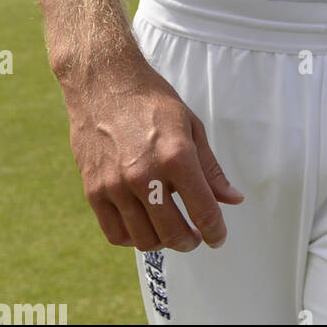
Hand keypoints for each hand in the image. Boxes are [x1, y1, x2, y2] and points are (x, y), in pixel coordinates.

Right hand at [61, 56, 243, 251]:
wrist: (105, 83)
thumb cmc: (152, 102)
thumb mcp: (192, 127)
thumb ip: (211, 169)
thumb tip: (233, 199)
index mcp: (176, 156)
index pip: (203, 211)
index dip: (215, 232)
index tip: (218, 238)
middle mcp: (145, 175)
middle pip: (172, 233)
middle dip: (190, 242)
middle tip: (195, 238)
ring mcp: (116, 186)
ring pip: (144, 239)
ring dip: (162, 242)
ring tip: (169, 230)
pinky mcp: (93, 190)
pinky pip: (115, 233)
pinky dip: (133, 238)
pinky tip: (143, 227)